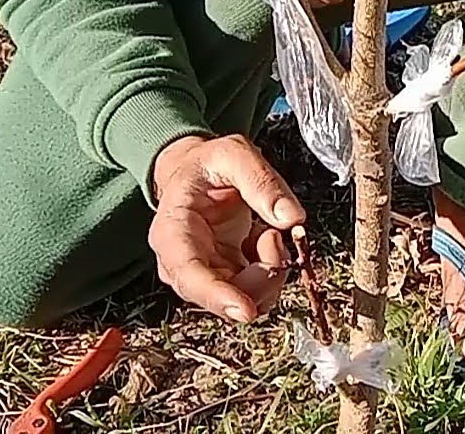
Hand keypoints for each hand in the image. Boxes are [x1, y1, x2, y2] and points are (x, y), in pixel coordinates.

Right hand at [148, 134, 304, 321]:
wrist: (198, 172)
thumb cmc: (208, 164)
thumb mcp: (234, 154)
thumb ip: (263, 182)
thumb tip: (292, 219)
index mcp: (172, 231)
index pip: (188, 274)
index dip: (217, 296)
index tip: (247, 310)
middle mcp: (181, 263)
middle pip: (222, 295)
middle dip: (261, 276)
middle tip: (273, 235)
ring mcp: (203, 275)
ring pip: (245, 300)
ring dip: (270, 272)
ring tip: (267, 232)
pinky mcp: (224, 279)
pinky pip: (256, 292)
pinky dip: (271, 270)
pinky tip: (262, 240)